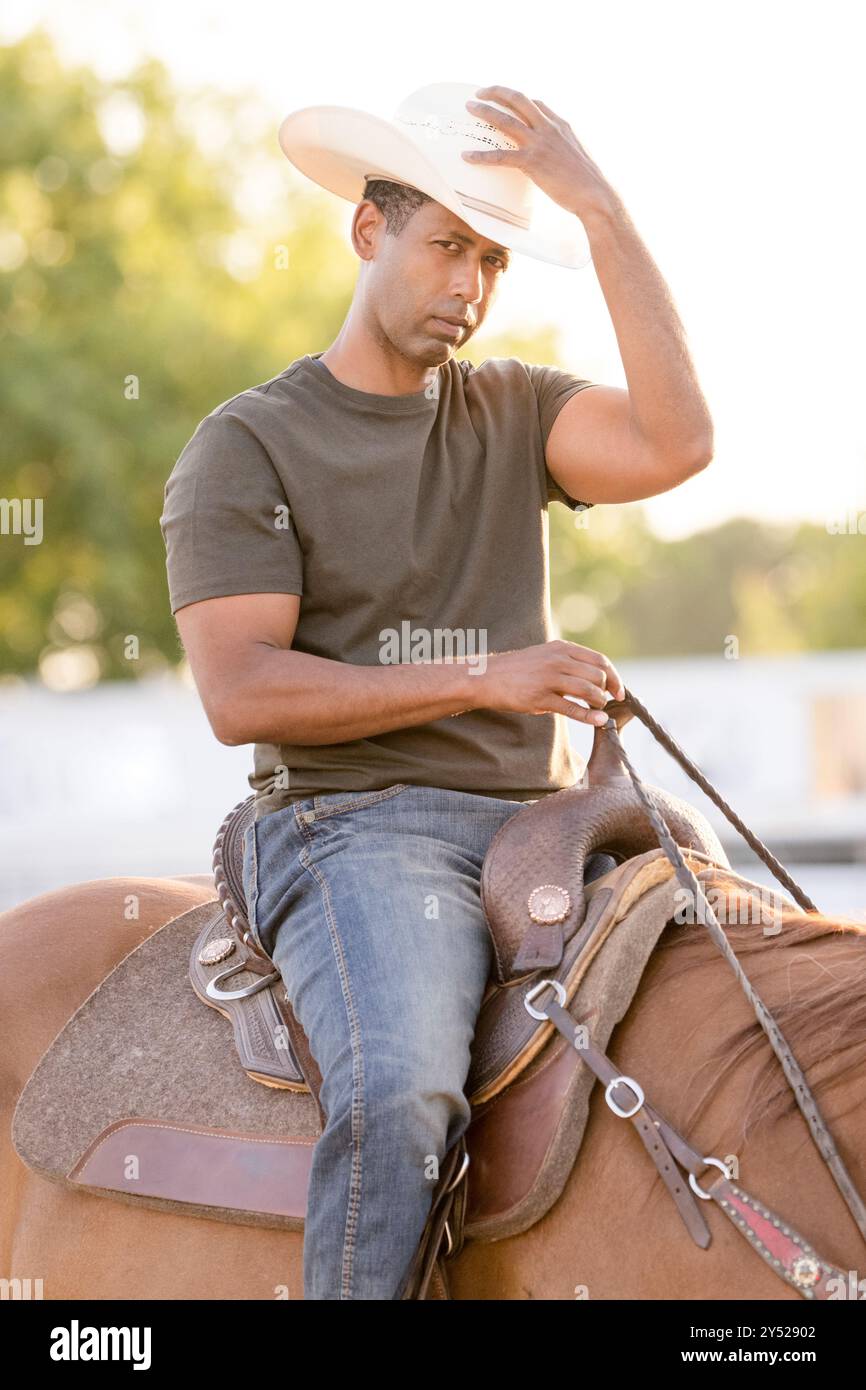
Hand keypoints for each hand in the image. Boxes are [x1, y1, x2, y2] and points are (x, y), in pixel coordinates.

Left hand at [461, 85, 617, 222]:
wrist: (594, 193)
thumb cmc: (588, 181)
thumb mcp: (577, 155)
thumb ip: (564, 147)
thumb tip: (558, 155)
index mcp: (561, 124)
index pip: (536, 103)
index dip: (518, 99)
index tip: (506, 99)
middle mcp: (549, 128)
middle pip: (518, 100)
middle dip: (497, 92)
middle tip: (480, 92)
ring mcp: (539, 143)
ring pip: (506, 120)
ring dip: (485, 111)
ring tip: (469, 108)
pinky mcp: (532, 162)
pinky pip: (500, 156)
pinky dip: (481, 155)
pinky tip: (467, 156)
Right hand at [472, 639, 625, 725]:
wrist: (486, 677)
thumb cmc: (518, 670)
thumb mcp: (545, 656)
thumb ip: (568, 663)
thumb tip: (595, 678)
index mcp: (562, 648)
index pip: (600, 661)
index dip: (614, 677)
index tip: (619, 691)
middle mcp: (558, 660)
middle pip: (598, 676)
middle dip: (608, 692)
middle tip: (608, 703)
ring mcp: (549, 678)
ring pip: (589, 691)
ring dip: (600, 703)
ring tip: (599, 710)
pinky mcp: (540, 698)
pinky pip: (572, 708)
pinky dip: (589, 716)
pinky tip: (598, 721)